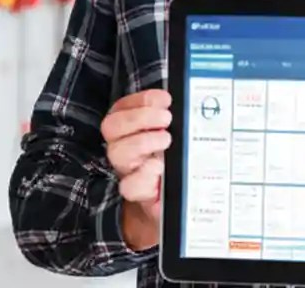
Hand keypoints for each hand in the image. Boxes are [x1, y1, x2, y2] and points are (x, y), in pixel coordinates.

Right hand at [100, 88, 171, 249]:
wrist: (176, 205)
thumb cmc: (177, 165)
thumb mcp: (179, 139)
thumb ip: (179, 122)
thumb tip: (192, 102)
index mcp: (132, 129)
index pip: (122, 108)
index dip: (141, 100)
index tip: (164, 99)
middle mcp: (125, 148)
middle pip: (112, 126)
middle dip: (140, 117)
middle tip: (166, 118)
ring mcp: (129, 171)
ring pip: (117, 152)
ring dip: (142, 141)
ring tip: (166, 140)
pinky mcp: (139, 194)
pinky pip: (129, 187)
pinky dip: (143, 175)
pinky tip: (158, 169)